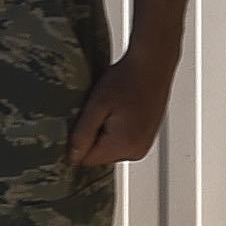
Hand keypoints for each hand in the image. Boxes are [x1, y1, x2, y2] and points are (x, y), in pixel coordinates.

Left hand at [67, 41, 178, 167]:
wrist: (152, 65)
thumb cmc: (127, 79)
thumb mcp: (97, 104)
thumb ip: (83, 134)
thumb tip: (72, 157)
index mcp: (124, 145)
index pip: (87, 160)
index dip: (78, 141)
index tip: (81, 120)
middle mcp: (136, 151)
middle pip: (99, 156)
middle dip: (92, 136)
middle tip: (98, 110)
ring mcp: (143, 146)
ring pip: (109, 149)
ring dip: (104, 132)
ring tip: (111, 108)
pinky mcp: (145, 139)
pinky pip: (121, 142)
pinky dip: (115, 129)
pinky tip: (119, 110)